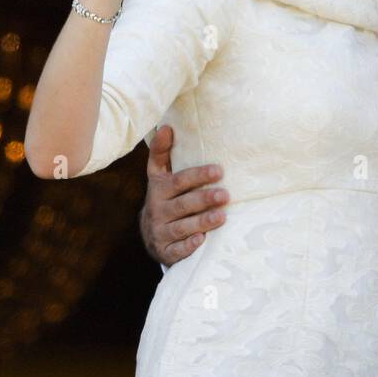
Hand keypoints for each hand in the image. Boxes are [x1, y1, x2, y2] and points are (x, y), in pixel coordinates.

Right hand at [139, 125, 228, 266]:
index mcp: (159, 188)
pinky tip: (202, 240)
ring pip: (182, 226)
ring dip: (202, 221)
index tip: (218, 170)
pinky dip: (189, 245)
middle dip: (204, 198)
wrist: (152, 235)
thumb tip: (166, 126)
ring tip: (221, 216)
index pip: (179, 180)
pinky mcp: (165, 250)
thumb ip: (162, 153)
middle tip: (225, 194)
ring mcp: (160, 231)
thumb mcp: (161, 176)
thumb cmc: (165, 198)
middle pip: (183, 203)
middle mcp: (158, 209)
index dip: (197, 175)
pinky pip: (177, 249)